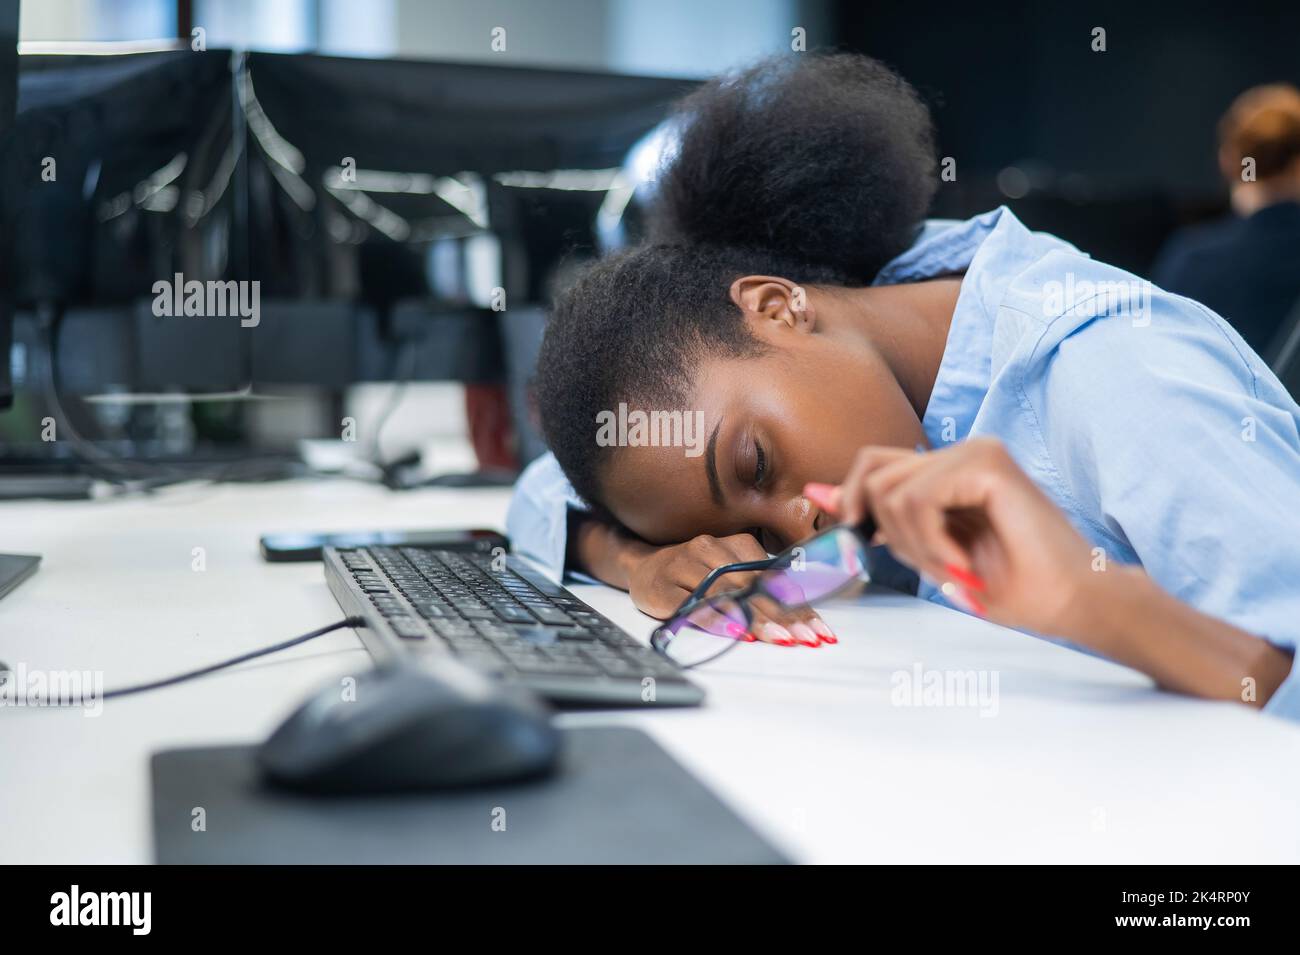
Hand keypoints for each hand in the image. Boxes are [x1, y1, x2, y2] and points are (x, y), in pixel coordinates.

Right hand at [626, 533, 836, 646]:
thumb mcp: (730, 571)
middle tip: (805, 638)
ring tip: (779, 638)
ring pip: (726, 593)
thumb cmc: (693, 574)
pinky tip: (735, 632)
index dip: (798, 605)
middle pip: (753, 585)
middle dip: (783, 615)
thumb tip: (801, 614)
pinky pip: (693, 605)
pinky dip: (716, 620)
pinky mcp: (663, 588)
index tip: (819, 630)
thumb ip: (760, 587)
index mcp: (734, 544)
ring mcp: (684, 566)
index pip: (774, 577)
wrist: (642, 566)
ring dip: (756, 618)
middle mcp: (710, 549)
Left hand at [806, 438, 1098, 637]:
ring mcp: (976, 452)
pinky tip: (963, 562)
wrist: (1074, 601)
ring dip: (914, 546)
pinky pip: (919, 499)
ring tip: (956, 569)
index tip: (851, 535)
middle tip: (935, 568)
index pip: (872, 466)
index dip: (850, 499)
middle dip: (889, 535)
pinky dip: (932, 542)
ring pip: (891, 492)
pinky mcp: (988, 465)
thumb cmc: (1011, 585)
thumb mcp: (928, 552)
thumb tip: (817, 492)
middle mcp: (961, 451)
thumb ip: (881, 519)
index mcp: (947, 469)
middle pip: (872, 476)